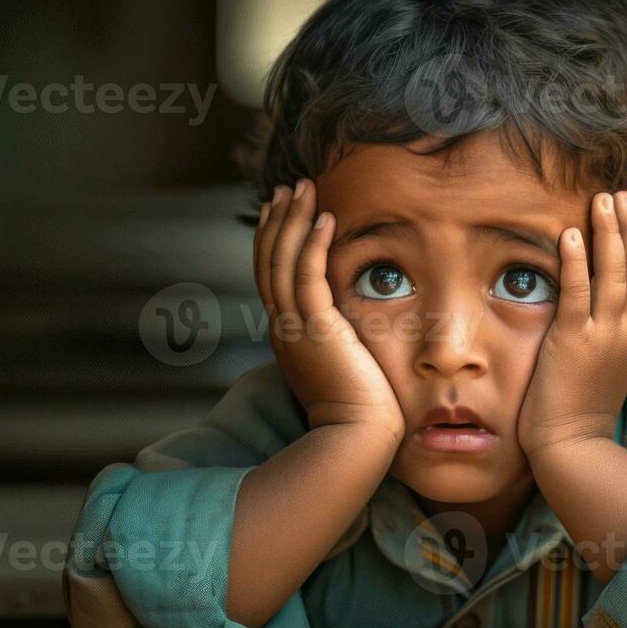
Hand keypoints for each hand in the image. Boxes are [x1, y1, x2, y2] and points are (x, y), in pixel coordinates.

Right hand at [254, 178, 404, 444]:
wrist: (354, 439)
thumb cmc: (357, 412)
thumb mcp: (337, 368)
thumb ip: (333, 342)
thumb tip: (345, 327)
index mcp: (286, 337)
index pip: (272, 278)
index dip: (272, 242)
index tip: (279, 213)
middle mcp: (283, 328)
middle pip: (269, 262)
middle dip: (277, 221)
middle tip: (287, 188)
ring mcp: (295, 328)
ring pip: (282, 262)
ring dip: (292, 220)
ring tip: (303, 188)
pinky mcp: (315, 329)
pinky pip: (307, 275)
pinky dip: (311, 243)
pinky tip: (324, 218)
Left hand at [517, 190, 626, 457]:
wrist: (573, 447)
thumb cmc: (580, 412)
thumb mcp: (604, 368)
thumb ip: (608, 338)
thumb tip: (603, 317)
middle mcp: (625, 332)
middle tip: (622, 194)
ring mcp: (602, 336)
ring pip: (614, 273)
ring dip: (609, 233)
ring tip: (604, 200)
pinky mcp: (574, 342)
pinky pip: (578, 293)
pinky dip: (577, 262)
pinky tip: (571, 234)